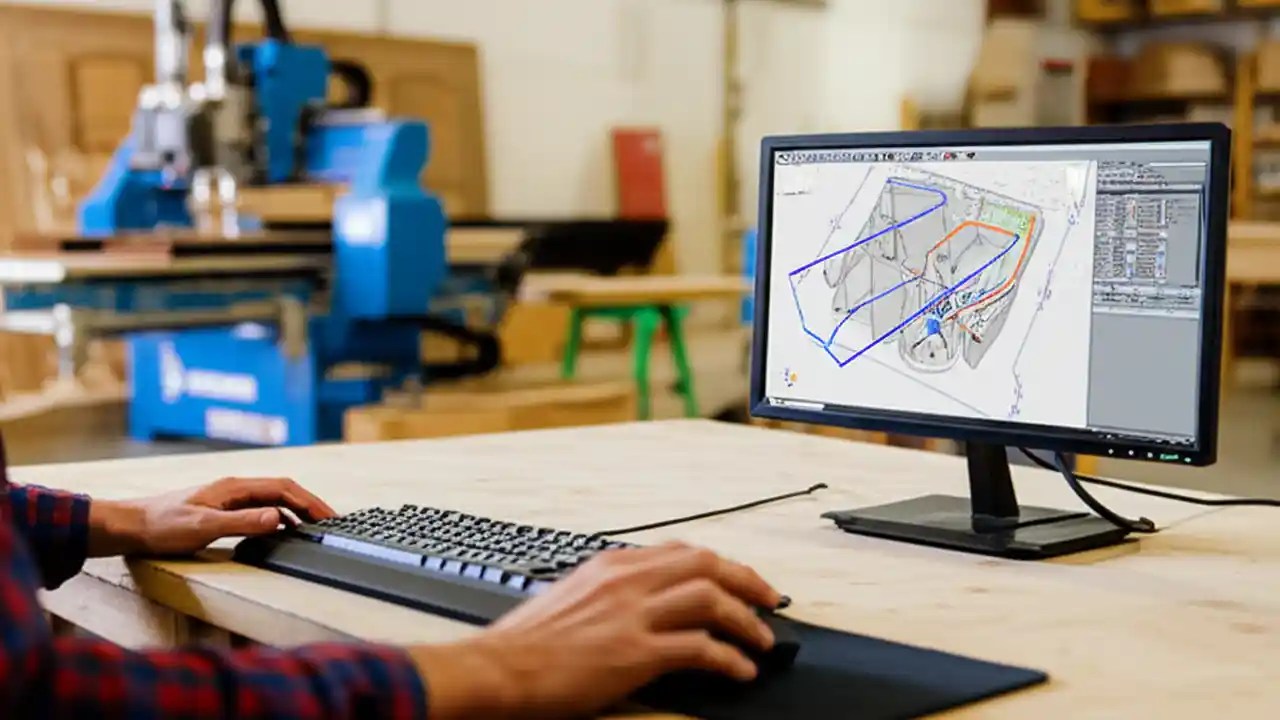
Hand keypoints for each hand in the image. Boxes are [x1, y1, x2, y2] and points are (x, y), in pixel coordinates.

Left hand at [89, 477, 336, 556]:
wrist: (129, 527)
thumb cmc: (161, 526)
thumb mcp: (204, 527)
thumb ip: (242, 522)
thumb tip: (279, 518)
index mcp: (235, 487)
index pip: (283, 488)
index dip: (310, 501)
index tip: (329, 517)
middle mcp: (234, 488)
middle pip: (282, 491)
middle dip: (309, 505)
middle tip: (330, 523)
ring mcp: (228, 498)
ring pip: (272, 500)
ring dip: (295, 512)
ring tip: (312, 529)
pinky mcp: (221, 510)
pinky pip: (259, 509)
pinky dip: (278, 518)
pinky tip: (280, 532)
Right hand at [412, 543, 781, 719]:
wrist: (500, 668)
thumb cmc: (528, 643)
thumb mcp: (574, 598)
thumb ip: (611, 594)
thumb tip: (642, 606)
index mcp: (613, 565)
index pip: (682, 552)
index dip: (720, 565)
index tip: (739, 579)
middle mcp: (627, 580)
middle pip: (707, 564)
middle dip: (747, 581)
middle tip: (770, 601)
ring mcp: (633, 614)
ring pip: (711, 599)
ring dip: (745, 620)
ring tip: (761, 641)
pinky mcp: (635, 652)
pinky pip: (700, 648)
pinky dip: (728, 658)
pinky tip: (739, 670)